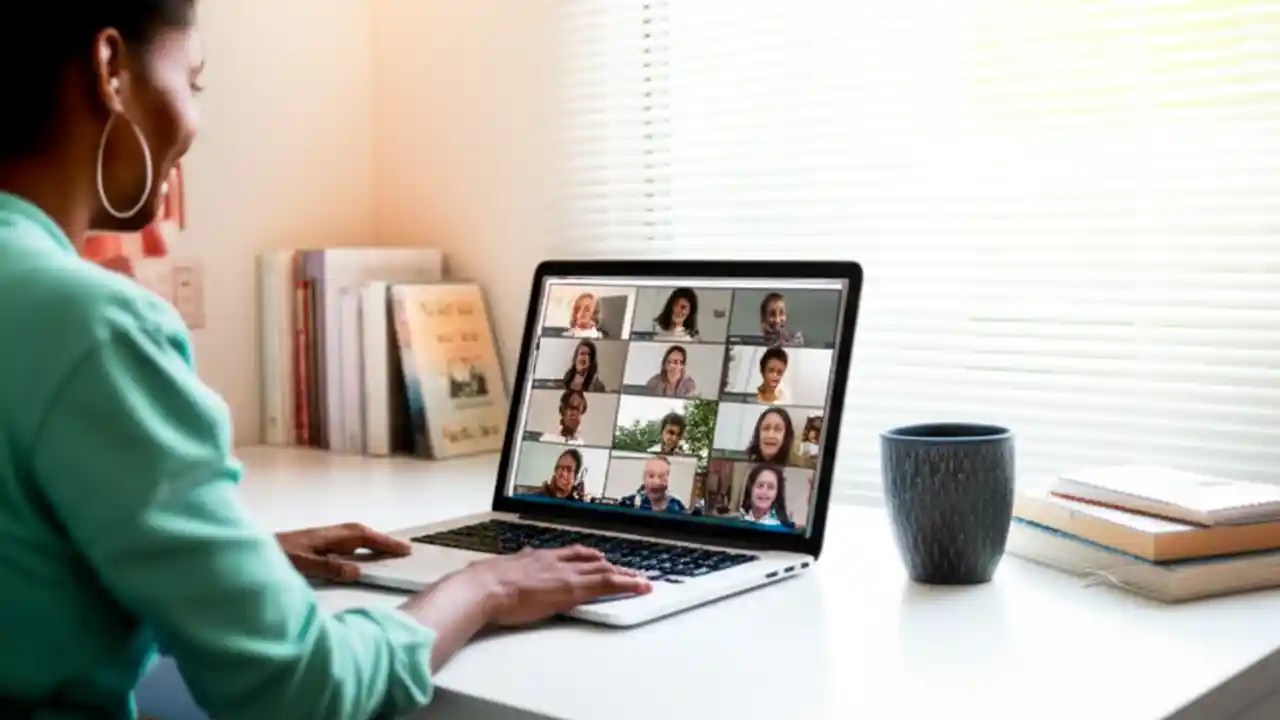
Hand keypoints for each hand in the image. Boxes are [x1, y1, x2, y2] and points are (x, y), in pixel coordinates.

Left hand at [276, 522, 410, 581]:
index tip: (405, 549)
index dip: (384, 542)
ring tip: (387, 553)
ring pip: (352, 538)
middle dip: (382, 540)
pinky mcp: (311, 547)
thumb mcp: (301, 564)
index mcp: (326, 536)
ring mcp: (317, 540)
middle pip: (360, 533)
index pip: (362, 536)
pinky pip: (343, 545)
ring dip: (371, 543)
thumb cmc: (271, 557)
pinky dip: (357, 548)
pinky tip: (357, 559)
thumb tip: (357, 571)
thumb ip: (329, 568)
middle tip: (403, 550)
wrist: (242, 554)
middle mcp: (325, 535)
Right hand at [399, 545, 652, 672]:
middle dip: (608, 565)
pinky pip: (607, 583)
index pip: (568, 554)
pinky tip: (641, 587)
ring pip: (603, 569)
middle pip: (589, 559)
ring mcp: (565, 573)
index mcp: (536, 557)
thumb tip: (488, 573)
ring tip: (640, 580)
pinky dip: (627, 584)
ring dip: (624, 574)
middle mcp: (554, 560)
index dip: (585, 557)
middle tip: (624, 571)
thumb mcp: (494, 572)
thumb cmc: (481, 584)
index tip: (594, 560)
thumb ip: (501, 572)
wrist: (482, 587)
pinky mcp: (572, 588)